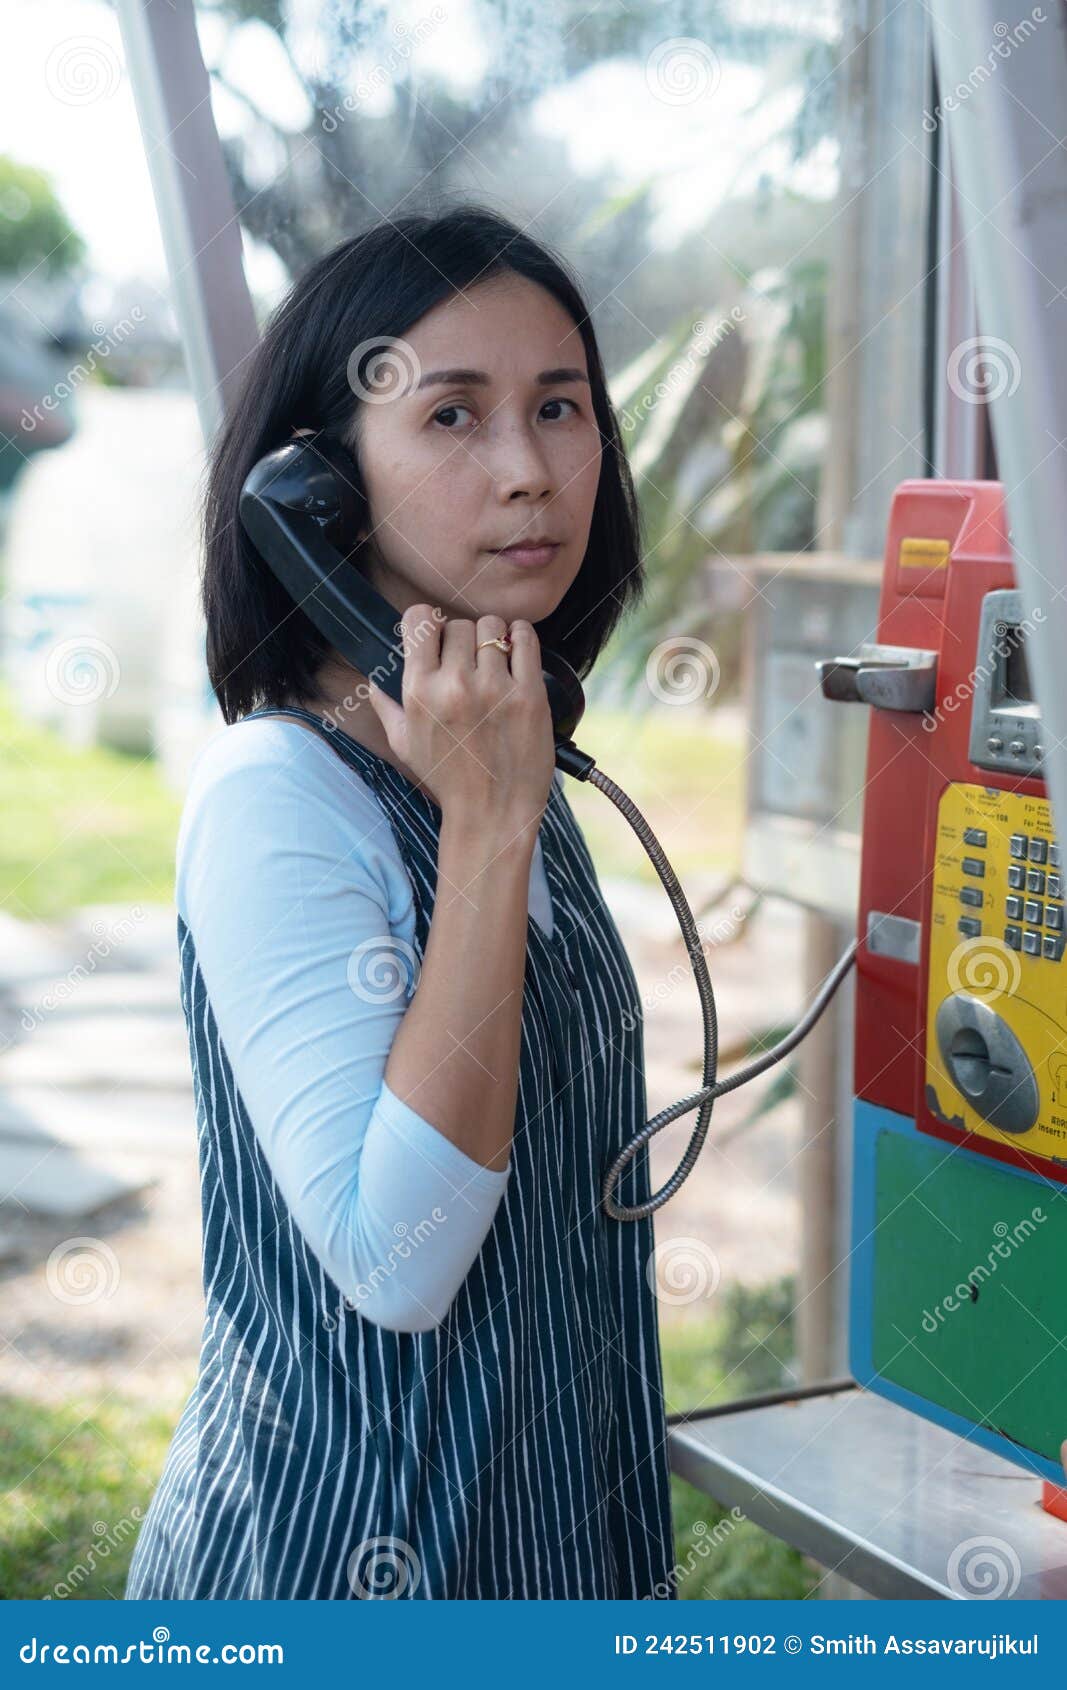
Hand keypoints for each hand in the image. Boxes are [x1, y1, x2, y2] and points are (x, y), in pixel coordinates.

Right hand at [367, 605, 555, 841]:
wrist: (492, 814)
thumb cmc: (448, 780)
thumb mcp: (405, 746)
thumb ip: (387, 708)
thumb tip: (374, 681)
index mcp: (419, 692)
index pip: (419, 619)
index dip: (428, 622)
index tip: (436, 635)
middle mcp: (454, 685)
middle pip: (459, 624)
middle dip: (463, 638)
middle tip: (470, 661)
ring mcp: (494, 688)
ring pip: (493, 627)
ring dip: (494, 638)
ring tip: (495, 659)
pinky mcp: (529, 695)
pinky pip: (525, 639)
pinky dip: (521, 637)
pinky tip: (517, 648)